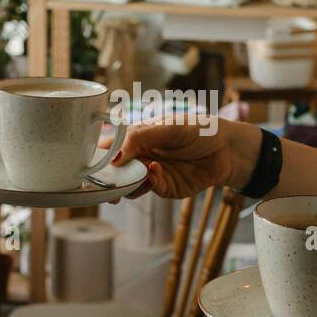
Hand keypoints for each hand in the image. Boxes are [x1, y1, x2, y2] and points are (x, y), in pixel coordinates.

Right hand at [98, 118, 240, 201]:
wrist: (229, 149)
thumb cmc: (201, 130)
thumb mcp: (170, 127)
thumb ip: (142, 138)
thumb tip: (116, 156)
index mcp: (138, 137)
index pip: (109, 146)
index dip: (97, 155)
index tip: (87, 163)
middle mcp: (141, 156)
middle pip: (114, 170)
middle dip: (106, 177)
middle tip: (100, 182)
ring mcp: (151, 173)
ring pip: (127, 184)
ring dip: (125, 183)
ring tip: (129, 176)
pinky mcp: (165, 188)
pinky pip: (148, 189)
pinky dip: (147, 183)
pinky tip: (153, 172)